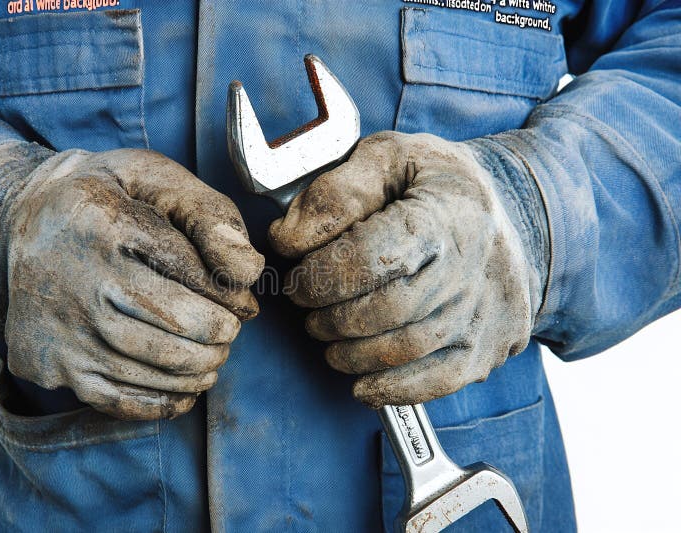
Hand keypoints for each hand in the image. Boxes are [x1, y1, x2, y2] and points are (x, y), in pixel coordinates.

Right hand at [0, 146, 263, 419]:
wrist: (21, 222)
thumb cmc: (107, 198)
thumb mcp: (154, 178)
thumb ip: (209, 216)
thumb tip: (250, 272)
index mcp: (102, 219)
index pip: (186, 267)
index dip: (229, 292)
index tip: (244, 302)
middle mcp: (73, 274)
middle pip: (169, 320)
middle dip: (218, 333)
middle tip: (231, 332)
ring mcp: (57, 324)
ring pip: (146, 364)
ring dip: (197, 369)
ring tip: (215, 358)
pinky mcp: (47, 362)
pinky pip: (114, 398)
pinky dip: (161, 401)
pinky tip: (185, 389)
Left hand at [268, 132, 546, 407]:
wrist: (507, 213)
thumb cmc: (434, 185)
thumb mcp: (389, 158)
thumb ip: (335, 192)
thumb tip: (287, 239)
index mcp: (442, 214)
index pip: (371, 258)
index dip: (321, 276)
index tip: (298, 280)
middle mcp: (469, 267)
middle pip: (385, 310)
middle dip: (330, 318)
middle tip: (308, 311)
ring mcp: (482, 312)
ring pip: (405, 350)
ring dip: (350, 354)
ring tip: (328, 337)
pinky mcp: (487, 346)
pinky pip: (438, 382)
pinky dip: (391, 389)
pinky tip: (361, 382)